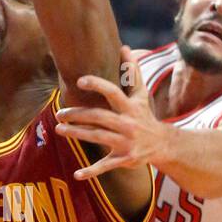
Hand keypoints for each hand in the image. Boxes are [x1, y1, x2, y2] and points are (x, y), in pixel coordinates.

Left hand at [55, 45, 167, 177]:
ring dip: (77, 134)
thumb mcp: (141, 95)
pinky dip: (91, 172)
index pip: (114, 92)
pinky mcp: (123, 159)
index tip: (80, 80)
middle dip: (78, 114)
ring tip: (59, 129)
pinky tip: (76, 175)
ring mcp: (126, 143)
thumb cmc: (145, 116)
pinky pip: (105, 166)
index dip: (98, 85)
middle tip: (60, 113)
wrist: (163, 145)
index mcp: (130, 108)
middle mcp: (128, 124)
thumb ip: (132, 72)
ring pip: (98, 137)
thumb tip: (124, 47)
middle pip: (100, 117)